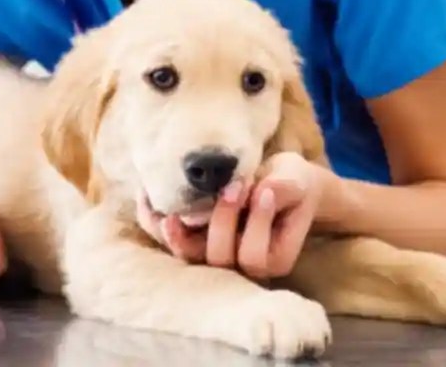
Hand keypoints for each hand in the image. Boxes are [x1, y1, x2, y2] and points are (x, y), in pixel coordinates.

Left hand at [162, 152, 329, 279]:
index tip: (262, 190)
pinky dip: (157, 221)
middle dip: (222, 222)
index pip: (254, 256)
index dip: (255, 224)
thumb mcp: (296, 180)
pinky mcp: (196, 238)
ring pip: (190, 255)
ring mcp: (216, 252)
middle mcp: (242, 265)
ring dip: (177, 235)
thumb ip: (284, 189)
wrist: (280, 179)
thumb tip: (262, 193)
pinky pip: (172, 237)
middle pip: (220, 259)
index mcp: (273, 259)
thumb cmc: (292, 182)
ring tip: (171, 213)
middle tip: (232, 187)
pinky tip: (149, 198)